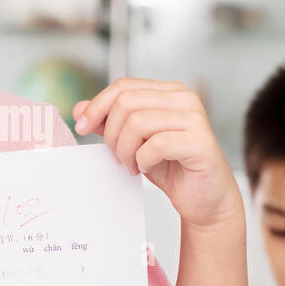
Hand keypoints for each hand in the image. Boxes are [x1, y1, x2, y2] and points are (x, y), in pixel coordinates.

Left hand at [72, 78, 242, 229]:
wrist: (205, 199)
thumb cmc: (173, 168)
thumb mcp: (133, 142)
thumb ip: (110, 123)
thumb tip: (79, 109)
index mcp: (168, 92)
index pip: (123, 86)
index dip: (97, 106)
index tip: (81, 127)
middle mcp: (184, 98)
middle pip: (126, 102)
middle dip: (111, 134)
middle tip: (118, 157)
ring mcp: (194, 118)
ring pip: (137, 123)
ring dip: (125, 150)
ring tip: (132, 165)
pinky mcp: (200, 142)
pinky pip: (155, 145)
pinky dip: (142, 160)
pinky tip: (146, 167)